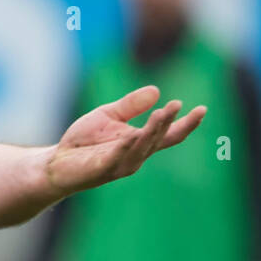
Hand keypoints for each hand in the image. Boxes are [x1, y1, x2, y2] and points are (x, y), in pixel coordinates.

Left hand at [46, 86, 205, 196]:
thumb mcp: (109, 115)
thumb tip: (157, 90)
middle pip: (158, 139)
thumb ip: (131, 105)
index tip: (202, 109)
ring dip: (152, 131)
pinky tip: (132, 137)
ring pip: (142, 148)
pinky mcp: (102, 169)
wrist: (57, 162)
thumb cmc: (85, 141)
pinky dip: (126, 148)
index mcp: (139, 142)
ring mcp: (120, 164)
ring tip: (162, 113)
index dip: (186, 124)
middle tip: (177, 105)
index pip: (169, 134)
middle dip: (168, 122)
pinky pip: (117, 158)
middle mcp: (135, 155)